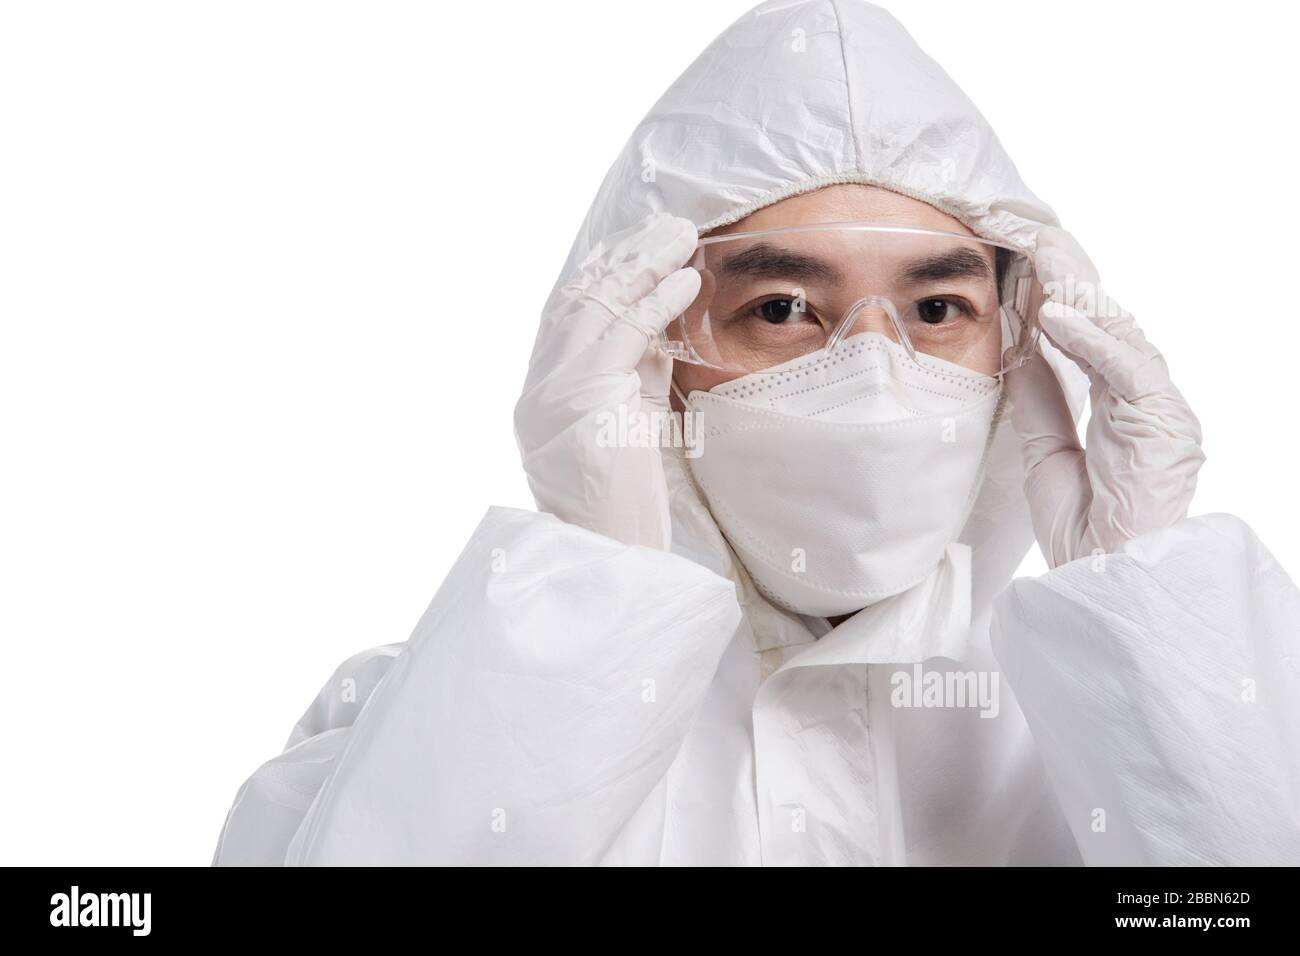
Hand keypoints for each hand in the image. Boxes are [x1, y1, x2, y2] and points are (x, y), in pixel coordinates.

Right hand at [514, 213, 699, 548]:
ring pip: (595, 306)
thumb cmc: (625, 503)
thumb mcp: (629, 424)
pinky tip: (684, 281)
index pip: (567, 315)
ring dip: (641, 265)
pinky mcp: (583, 400)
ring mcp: (554, 392)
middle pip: (577, 299)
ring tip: (679, 237)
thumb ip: (636, 375)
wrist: (611, 554)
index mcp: (543, 394)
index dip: (603, 273)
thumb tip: (660, 324)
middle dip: (622, 257)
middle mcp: (539, 388)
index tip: (637, 244)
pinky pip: (623, 335)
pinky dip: (655, 302)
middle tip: (665, 225)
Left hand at [1005, 227, 1204, 567]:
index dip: (1050, 288)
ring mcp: (1158, 403)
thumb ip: (1039, 398)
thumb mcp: (1046, 450)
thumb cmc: (1088, 526)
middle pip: (1102, 314)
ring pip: (1116, 327)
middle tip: (1022, 229)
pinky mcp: (1164, 420)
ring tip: (1033, 253)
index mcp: (1118, 397)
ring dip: (1072, 289)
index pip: (1083, 327)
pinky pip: (1126, 366)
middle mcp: (1142, 391)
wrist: (1111, 580)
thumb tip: (1019, 348)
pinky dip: (1089, 339)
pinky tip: (1054, 314)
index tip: (1013, 255)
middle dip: (1061, 270)